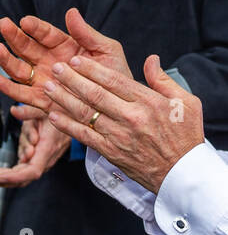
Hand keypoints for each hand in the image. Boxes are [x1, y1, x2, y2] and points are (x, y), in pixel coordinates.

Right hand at [0, 8, 133, 114]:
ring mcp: (44, 80)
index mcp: (64, 46)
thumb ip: (88, 34)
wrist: (120, 107)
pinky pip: (22, 94)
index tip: (25, 21)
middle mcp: (49, 61)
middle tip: (4, 24)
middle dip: (14, 36)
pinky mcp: (43, 99)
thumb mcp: (107, 51)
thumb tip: (71, 12)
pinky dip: (8, 88)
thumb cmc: (116, 76)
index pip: (45, 34)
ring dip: (6, 59)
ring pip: (19, 68)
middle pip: (26, 47)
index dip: (35, 27)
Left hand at [0, 116, 70, 186]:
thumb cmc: (61, 111)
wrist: (73, 116)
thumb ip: (31, 111)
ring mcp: (40, 160)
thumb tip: (14, 112)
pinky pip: (19, 170)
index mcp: (48, 148)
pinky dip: (4, 172)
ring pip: (19, 175)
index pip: (33, 171)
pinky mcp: (35, 159)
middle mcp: (45, 159)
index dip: (16, 176)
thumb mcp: (46, 106)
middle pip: (21, 176)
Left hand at [45, 53, 204, 193]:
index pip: (114, 81)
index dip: (91, 69)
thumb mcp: (186, 104)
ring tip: (48, 87)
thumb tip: (150, 59)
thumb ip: (164, 80)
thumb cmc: (186, 136)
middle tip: (55, 68)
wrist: (185, 175)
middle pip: (95, 94)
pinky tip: (53, 115)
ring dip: (63, 99)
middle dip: (71, 79)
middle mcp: (132, 118)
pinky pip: (85, 136)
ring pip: (86, 113)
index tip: (74, 59)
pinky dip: (67, 126)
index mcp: (149, 103)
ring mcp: (120, 136)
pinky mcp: (112, 152)